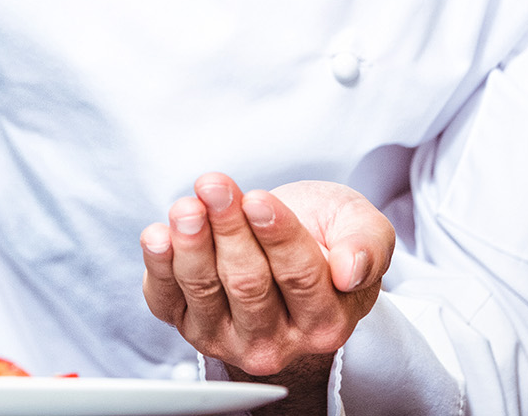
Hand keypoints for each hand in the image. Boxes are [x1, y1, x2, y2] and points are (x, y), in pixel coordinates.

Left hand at [141, 174, 394, 407]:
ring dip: (191, 242)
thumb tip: (351, 271)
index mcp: (326, 321)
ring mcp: (227, 338)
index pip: (300, 277)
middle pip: (248, 283)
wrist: (286, 253)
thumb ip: (370, 246)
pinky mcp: (187, 325)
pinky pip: (166, 299)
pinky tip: (158, 234)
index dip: (276, 235)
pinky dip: (157, 265)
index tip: (256, 198)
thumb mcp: (364, 228)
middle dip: (229, 229)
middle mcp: (276, 341)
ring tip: (188, 205)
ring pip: (205, 291)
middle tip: (215, 186)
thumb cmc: (327, 236)